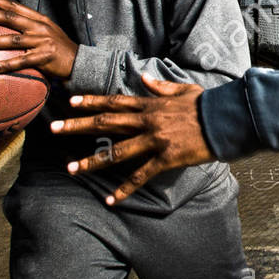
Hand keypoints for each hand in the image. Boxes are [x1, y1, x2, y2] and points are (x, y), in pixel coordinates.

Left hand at [0, 0, 78, 79]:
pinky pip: (21, 62)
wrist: (80, 62)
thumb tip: (6, 23)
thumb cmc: (58, 48)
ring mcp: (42, 42)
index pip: (13, 6)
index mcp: (38, 19)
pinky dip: (6, 65)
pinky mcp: (44, 58)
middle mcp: (39, 27)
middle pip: (8, 18)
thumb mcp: (46, 31)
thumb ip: (29, 25)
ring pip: (11, 40)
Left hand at [50, 75, 211, 204]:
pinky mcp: (166, 158)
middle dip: (77, 125)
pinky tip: (111, 200)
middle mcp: (147, 121)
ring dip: (92, 161)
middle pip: (106, 122)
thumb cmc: (207, 104)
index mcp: (151, 104)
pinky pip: (141, 175)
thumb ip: (161, 86)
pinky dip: (125, 189)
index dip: (91, 101)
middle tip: (53, 128)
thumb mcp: (184, 89)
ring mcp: (155, 140)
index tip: (70, 102)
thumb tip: (144, 78)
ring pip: (117, 152)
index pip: (114, 101)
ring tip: (71, 169)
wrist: (225, 119)